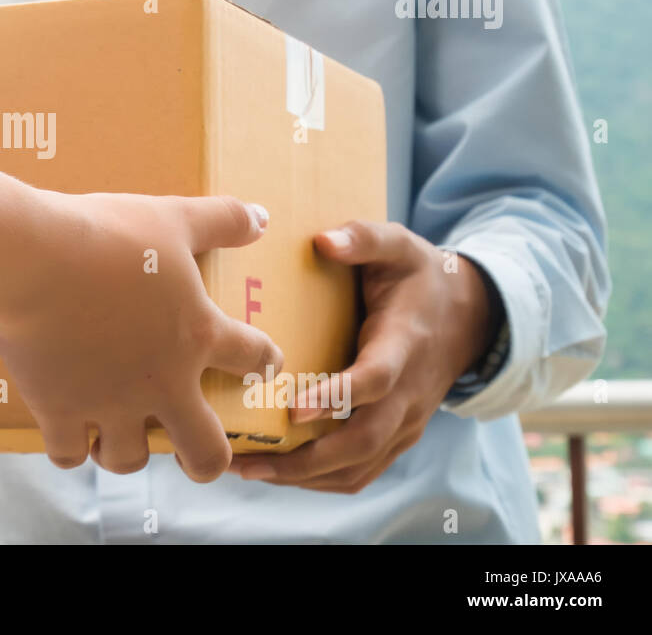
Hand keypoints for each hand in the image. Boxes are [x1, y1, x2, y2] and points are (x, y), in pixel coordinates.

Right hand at [0, 192, 280, 482]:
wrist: (35, 257)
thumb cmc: (108, 235)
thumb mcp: (173, 217)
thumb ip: (222, 220)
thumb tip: (262, 216)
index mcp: (197, 335)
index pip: (252, 358)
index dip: (265, 362)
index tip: (267, 364)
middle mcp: (161, 383)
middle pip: (204, 453)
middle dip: (206, 462)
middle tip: (194, 454)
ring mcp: (108, 403)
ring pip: (128, 459)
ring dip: (127, 451)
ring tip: (118, 435)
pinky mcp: (58, 409)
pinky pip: (67, 454)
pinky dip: (69, 448)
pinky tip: (68, 433)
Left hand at [229, 219, 500, 493]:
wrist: (469, 316)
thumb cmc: (418, 276)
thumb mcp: (398, 244)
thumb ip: (364, 238)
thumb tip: (323, 240)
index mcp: (404, 344)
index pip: (375, 379)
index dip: (338, 396)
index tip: (294, 408)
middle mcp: (408, 392)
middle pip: (363, 440)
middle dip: (306, 459)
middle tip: (250, 461)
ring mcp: (406, 421)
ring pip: (359, 467)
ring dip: (305, 477)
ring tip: (249, 471)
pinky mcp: (397, 435)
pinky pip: (362, 471)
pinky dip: (321, 481)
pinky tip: (277, 473)